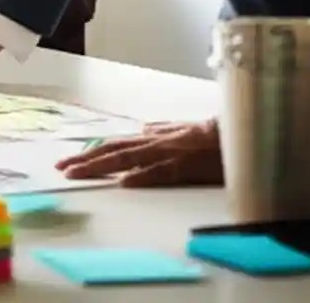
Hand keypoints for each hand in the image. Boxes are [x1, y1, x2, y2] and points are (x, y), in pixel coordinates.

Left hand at [54, 119, 222, 186]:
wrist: (249, 132)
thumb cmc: (221, 134)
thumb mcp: (188, 128)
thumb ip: (164, 128)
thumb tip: (144, 128)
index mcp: (157, 137)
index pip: (116, 145)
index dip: (90, 152)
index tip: (67, 162)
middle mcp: (158, 142)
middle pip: (114, 150)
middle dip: (84, 159)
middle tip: (59, 168)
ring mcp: (172, 152)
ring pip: (129, 159)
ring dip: (101, 166)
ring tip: (77, 173)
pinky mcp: (191, 165)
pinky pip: (164, 171)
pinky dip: (144, 175)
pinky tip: (125, 182)